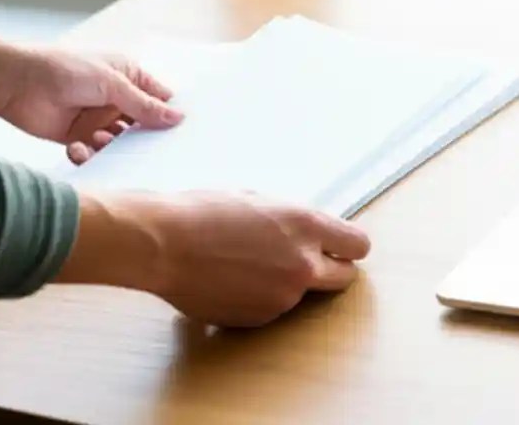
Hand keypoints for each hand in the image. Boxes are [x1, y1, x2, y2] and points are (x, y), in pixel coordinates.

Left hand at [0, 48, 183, 163]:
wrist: (16, 83)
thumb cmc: (65, 70)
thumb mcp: (113, 84)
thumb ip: (145, 105)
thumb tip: (177, 118)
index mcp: (129, 78)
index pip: (160, 99)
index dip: (170, 115)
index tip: (182, 133)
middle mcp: (116, 100)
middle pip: (142, 125)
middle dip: (144, 137)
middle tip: (150, 151)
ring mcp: (97, 119)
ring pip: (119, 143)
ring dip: (114, 146)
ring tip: (100, 139)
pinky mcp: (78, 137)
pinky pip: (94, 153)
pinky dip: (89, 154)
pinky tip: (79, 147)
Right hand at [58, 191, 371, 327]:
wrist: (162, 243)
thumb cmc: (202, 211)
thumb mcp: (259, 200)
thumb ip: (291, 220)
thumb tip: (304, 231)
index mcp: (305, 225)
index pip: (357, 244)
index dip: (350, 246)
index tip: (343, 247)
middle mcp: (302, 264)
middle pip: (344, 278)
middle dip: (333, 270)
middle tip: (311, 261)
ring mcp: (282, 296)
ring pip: (302, 294)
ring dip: (287, 282)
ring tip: (248, 264)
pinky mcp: (258, 318)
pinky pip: (271, 308)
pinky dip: (260, 298)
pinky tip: (232, 280)